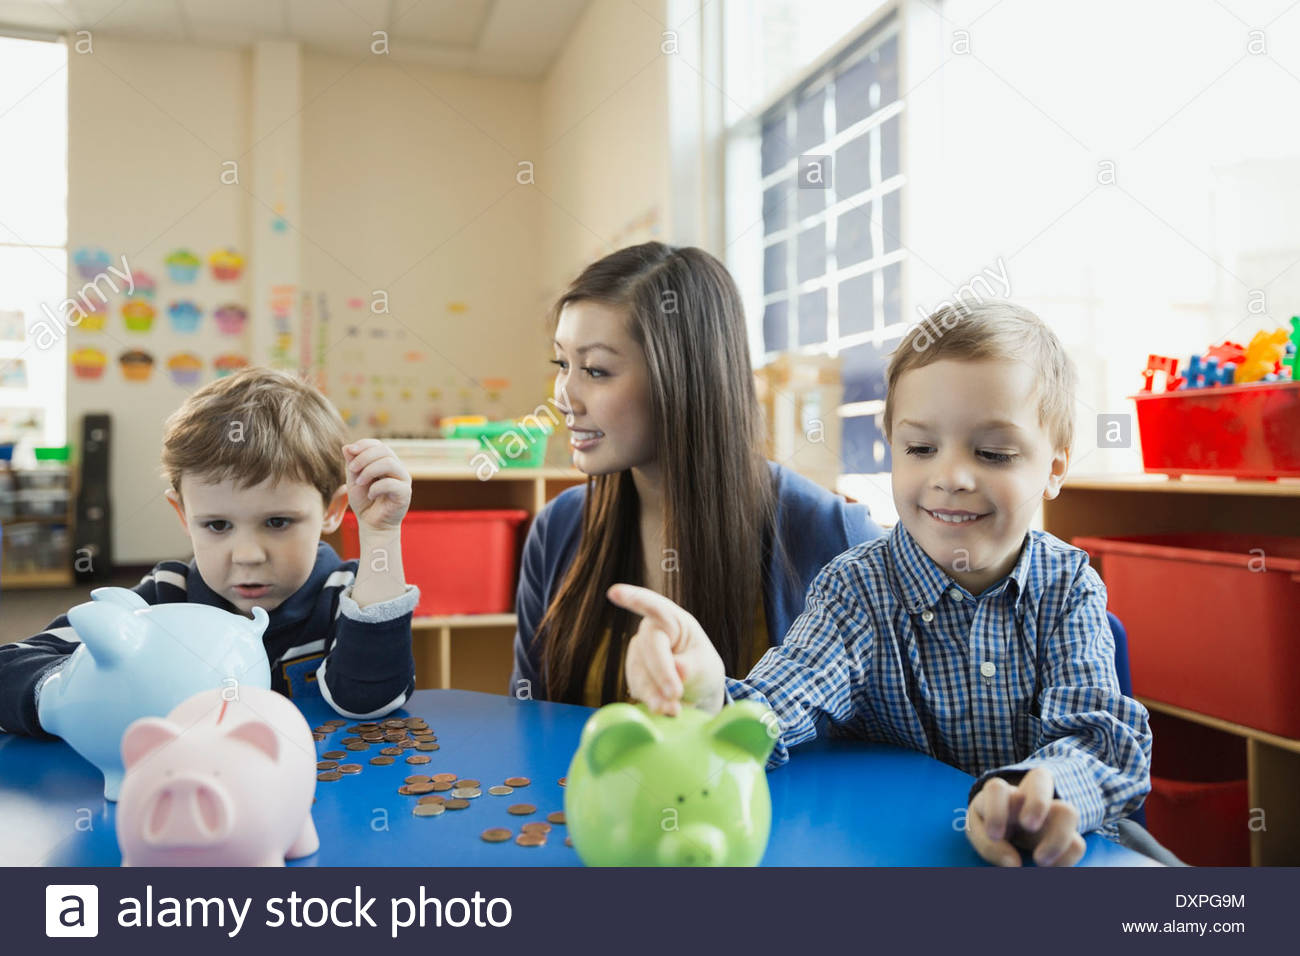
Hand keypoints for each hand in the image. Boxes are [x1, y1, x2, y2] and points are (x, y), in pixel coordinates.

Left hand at [343, 439, 411, 532]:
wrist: (372, 524)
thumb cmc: (364, 502)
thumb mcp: (354, 480)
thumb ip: (352, 464)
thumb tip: (346, 446)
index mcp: (386, 462)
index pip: (378, 445)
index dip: (364, 444)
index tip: (350, 451)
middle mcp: (397, 468)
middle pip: (385, 450)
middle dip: (364, 457)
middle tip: (352, 469)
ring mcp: (403, 480)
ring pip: (389, 463)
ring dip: (369, 471)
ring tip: (359, 482)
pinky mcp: (405, 493)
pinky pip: (391, 483)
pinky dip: (376, 488)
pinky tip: (370, 495)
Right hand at [607, 584, 725, 716]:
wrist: (695, 690)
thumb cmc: (702, 669)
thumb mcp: (705, 666)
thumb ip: (692, 667)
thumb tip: (679, 670)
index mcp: (672, 620)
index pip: (654, 607)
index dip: (633, 598)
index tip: (614, 592)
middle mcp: (650, 632)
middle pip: (649, 648)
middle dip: (662, 673)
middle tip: (675, 695)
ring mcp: (638, 652)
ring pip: (639, 671)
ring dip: (655, 693)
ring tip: (674, 710)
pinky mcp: (633, 673)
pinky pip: (636, 687)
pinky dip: (650, 700)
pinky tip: (664, 709)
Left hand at [965, 767, 1085, 866]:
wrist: (1011, 828)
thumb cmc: (992, 825)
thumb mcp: (981, 833)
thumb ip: (990, 846)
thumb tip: (1014, 864)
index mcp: (1001, 793)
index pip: (997, 788)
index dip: (996, 810)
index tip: (995, 835)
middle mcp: (1029, 796)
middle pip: (1041, 779)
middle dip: (1037, 803)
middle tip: (1028, 826)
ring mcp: (1052, 812)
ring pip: (1068, 812)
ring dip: (1058, 838)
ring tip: (1040, 861)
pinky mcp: (1067, 834)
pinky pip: (1077, 843)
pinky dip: (1065, 859)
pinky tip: (1050, 869)